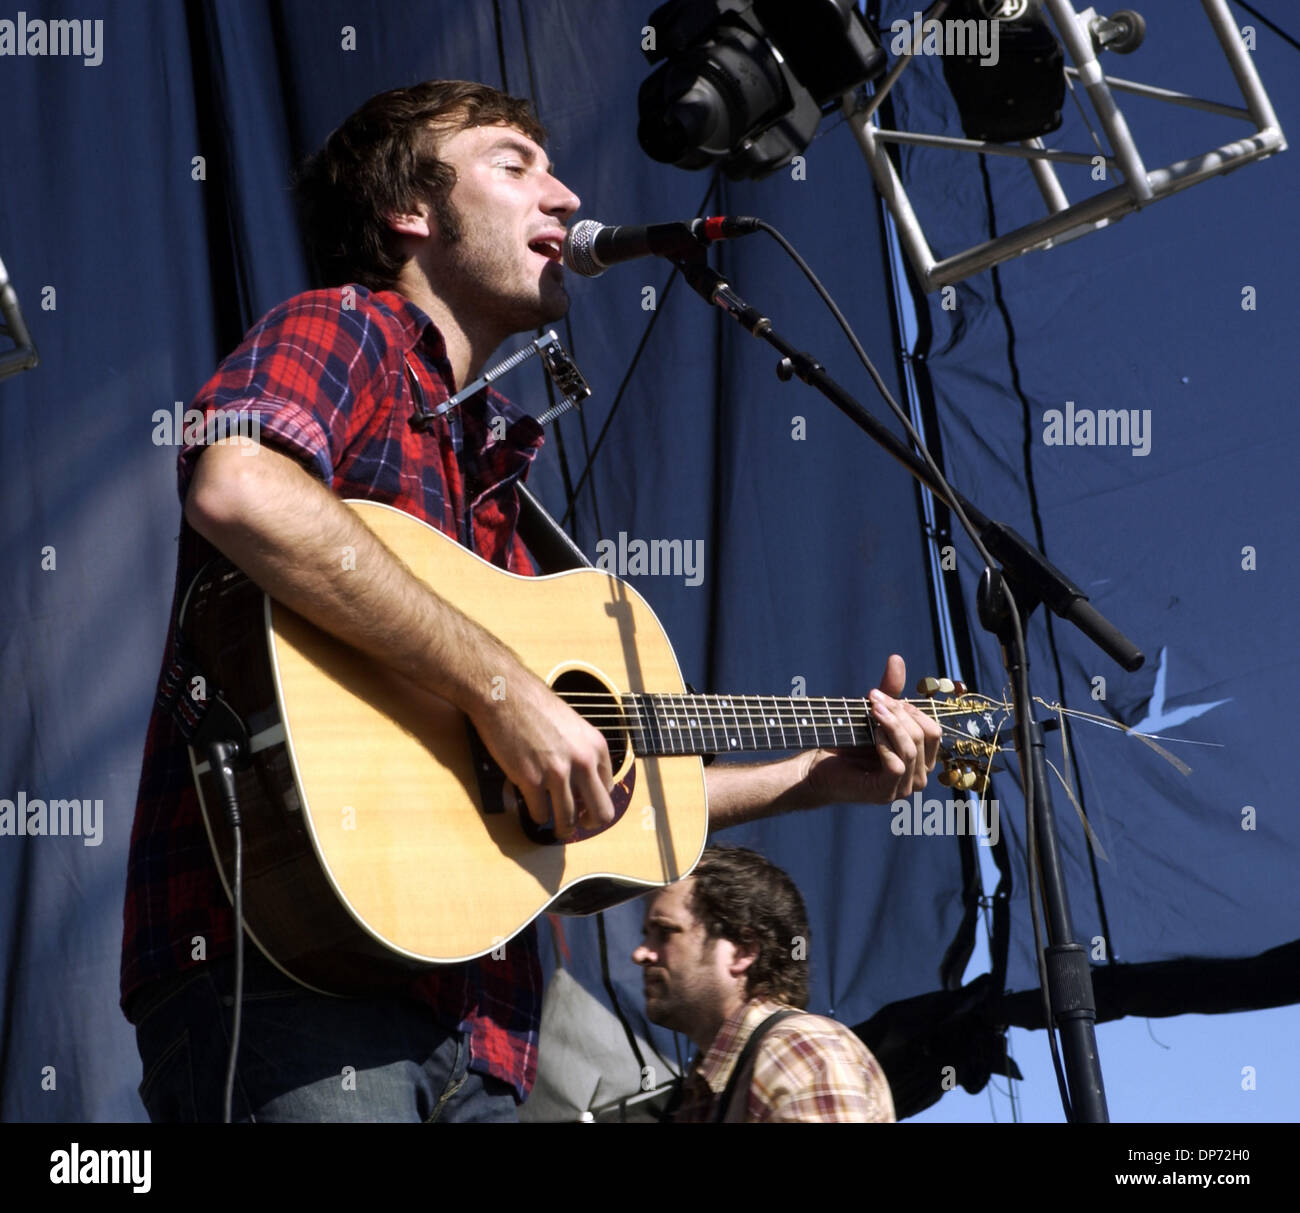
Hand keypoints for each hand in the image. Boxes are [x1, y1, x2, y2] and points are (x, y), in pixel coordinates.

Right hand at [468, 665, 615, 838]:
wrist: (505, 694)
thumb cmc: (534, 706)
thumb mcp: (572, 726)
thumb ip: (581, 752)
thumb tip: (582, 784)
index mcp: (596, 746)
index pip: (609, 788)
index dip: (595, 799)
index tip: (583, 802)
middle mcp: (582, 761)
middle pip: (601, 812)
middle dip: (589, 823)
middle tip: (578, 825)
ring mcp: (557, 772)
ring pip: (569, 820)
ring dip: (562, 828)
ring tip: (556, 828)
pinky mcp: (531, 779)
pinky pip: (539, 814)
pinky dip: (536, 816)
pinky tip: (533, 809)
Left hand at [799, 654, 941, 805]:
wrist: (816, 766)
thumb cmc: (846, 741)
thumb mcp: (873, 714)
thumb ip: (889, 691)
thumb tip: (896, 658)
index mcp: (922, 759)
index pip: (933, 730)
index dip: (912, 710)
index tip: (884, 698)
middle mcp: (919, 776)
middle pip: (924, 736)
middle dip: (899, 713)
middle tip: (874, 701)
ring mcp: (903, 788)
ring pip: (911, 749)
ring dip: (890, 724)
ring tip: (871, 711)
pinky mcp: (885, 793)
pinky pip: (897, 765)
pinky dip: (884, 745)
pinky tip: (872, 735)